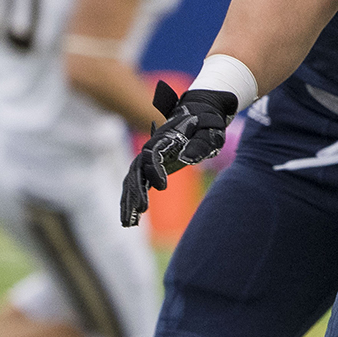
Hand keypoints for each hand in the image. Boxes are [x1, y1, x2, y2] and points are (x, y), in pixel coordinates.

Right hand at [120, 81, 237, 226]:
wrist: (200, 113)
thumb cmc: (206, 123)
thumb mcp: (209, 131)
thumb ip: (200, 143)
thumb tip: (187, 159)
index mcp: (164, 139)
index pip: (152, 155)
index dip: (155, 171)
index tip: (163, 187)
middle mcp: (151, 148)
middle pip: (137, 171)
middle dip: (136, 192)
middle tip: (139, 211)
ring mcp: (148, 158)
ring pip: (133, 181)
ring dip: (129, 201)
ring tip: (128, 223)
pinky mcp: (151, 167)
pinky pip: (138, 185)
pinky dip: (132, 200)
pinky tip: (131, 219)